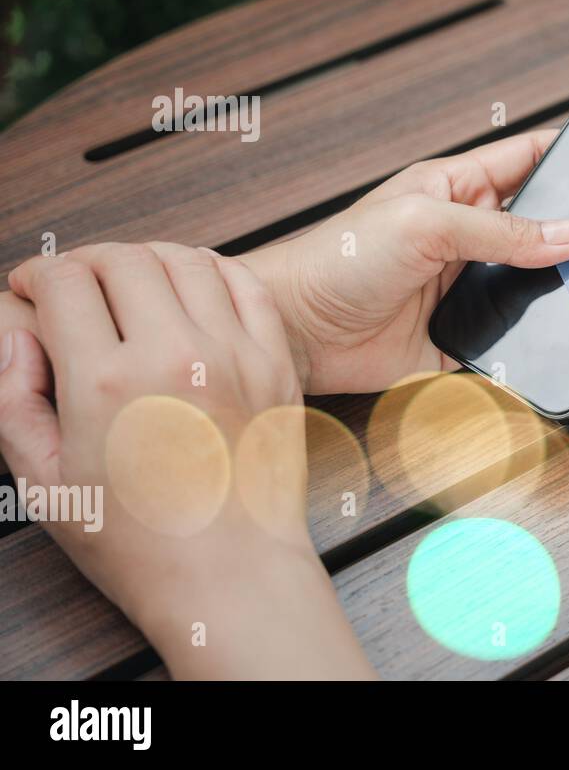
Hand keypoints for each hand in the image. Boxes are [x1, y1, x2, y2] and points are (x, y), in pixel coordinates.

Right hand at [0, 242, 374, 678]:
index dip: (36, 274)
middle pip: (122, 259)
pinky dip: (212, 270)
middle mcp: (174, 354)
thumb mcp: (44, 484)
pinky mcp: (276, 363)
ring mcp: (234, 354)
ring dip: (147, 259)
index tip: (30, 290)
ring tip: (129, 283)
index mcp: (106, 382)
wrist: (231, 573)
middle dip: (86, 262)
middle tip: (75, 286)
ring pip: (185, 260)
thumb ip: (11, 401)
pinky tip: (191, 285)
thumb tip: (16, 334)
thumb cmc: (135, 543)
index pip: (64, 281)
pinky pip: (246, 285)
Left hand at [239, 129, 568, 394]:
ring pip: (536, 285)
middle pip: (543, 228)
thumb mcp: (426, 224)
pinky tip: (563, 341)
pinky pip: (514, 340)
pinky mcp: (465, 337)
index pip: (529, 160)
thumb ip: (502, 230)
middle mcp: (470, 236)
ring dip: (562, 290)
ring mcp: (469, 287)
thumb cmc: (339, 259)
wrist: (296, 332)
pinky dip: (537, 343)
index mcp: (459, 189)